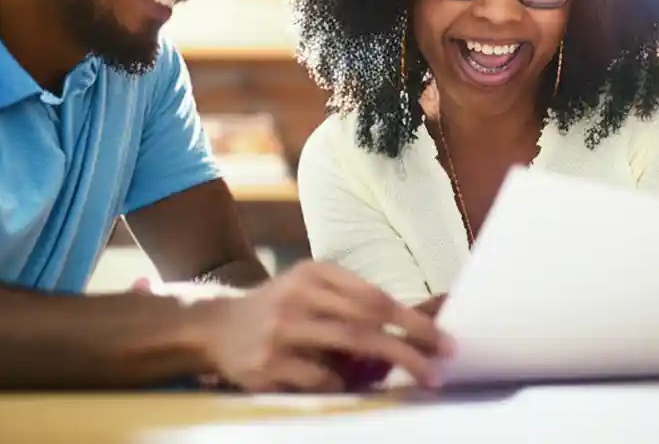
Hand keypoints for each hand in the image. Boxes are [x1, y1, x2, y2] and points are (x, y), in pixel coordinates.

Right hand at [195, 261, 450, 392]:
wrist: (215, 326)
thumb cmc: (282, 309)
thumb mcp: (313, 289)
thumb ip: (356, 302)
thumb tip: (420, 320)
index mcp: (315, 273)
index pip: (374, 295)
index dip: (413, 319)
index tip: (443, 338)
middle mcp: (298, 296)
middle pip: (366, 321)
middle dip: (410, 344)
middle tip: (440, 365)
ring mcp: (281, 330)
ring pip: (347, 346)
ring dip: (389, 364)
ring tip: (418, 378)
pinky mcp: (266, 364)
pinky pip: (319, 379)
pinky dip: (342, 385)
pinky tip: (347, 386)